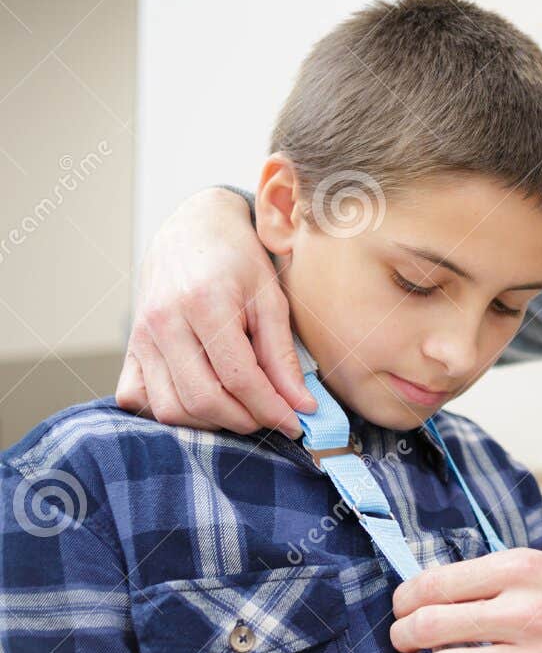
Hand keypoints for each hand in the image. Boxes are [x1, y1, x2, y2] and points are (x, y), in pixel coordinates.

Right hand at [117, 187, 314, 436]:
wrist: (192, 229)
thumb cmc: (238, 260)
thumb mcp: (271, 298)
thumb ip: (282, 354)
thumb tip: (301, 404)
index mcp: (204, 303)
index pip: (238, 377)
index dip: (271, 408)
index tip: (296, 422)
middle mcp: (164, 322)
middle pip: (203, 399)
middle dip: (245, 420)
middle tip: (272, 419)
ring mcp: (140, 336)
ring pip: (169, 408)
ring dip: (211, 423)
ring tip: (243, 411)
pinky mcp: (130, 346)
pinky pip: (137, 398)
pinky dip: (169, 412)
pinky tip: (201, 402)